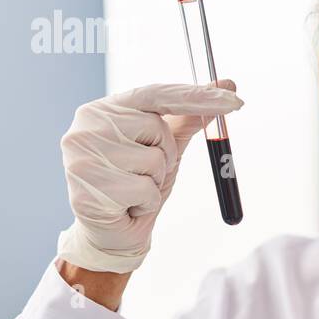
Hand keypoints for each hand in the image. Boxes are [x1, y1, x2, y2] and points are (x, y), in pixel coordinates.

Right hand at [56, 81, 243, 272]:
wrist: (113, 233)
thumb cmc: (136, 184)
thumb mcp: (166, 147)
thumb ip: (190, 116)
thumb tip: (227, 84)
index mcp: (104, 109)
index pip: (156, 93)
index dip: (198, 95)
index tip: (235, 99)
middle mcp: (87, 126)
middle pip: (157, 127)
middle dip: (165, 154)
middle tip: (146, 173)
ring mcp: (83, 156)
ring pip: (153, 160)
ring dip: (155, 181)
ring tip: (133, 191)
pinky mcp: (87, 188)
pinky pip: (145, 189)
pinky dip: (147, 202)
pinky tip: (128, 207)